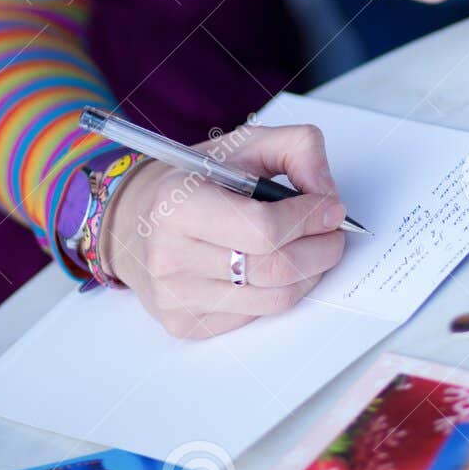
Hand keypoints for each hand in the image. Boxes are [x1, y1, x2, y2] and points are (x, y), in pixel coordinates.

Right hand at [98, 123, 346, 338]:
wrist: (134, 220)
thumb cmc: (194, 180)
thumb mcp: (242, 144)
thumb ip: (295, 148)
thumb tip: (327, 192)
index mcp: (179, 205)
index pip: (264, 229)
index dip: (309, 219)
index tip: (331, 208)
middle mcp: (170, 257)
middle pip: (274, 270)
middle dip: (321, 250)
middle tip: (334, 233)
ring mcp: (176, 298)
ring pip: (272, 300)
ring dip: (308, 274)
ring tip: (313, 249)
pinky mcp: (186, 325)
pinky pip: (254, 316)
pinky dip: (278, 292)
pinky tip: (276, 267)